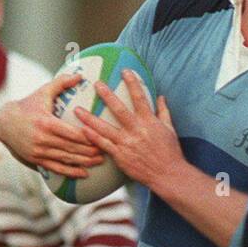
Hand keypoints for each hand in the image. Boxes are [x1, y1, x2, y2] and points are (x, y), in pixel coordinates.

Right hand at [0, 74, 104, 176]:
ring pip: (67, 159)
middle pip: (73, 147)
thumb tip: (80, 75)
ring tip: (100, 161)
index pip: (73, 133)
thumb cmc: (27, 105)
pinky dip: (71, 172)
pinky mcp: (36, 160)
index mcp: (46, 122)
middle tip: (108, 149)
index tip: (103, 136)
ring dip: (85, 162)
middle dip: (91, 150)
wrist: (4, 122)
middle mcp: (42, 139)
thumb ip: (61, 83)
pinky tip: (84, 174)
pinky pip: (56, 168)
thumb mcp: (43, 92)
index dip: (89, 137)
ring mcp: (39, 151)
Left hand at [76, 72, 183, 193]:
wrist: (168, 175)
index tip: (125, 70)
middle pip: (119, 109)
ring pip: (105, 128)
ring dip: (90, 118)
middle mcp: (137, 130)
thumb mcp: (170, 130)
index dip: (132, 82)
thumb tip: (161, 97)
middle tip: (96, 84)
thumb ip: (164, 112)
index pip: (140, 98)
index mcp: (149, 122)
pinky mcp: (121, 156)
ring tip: (77, 109)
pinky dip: (93, 137)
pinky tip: (83, 130)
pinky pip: (104, 145)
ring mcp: (127, 143)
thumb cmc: (170, 153)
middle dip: (107, 95)